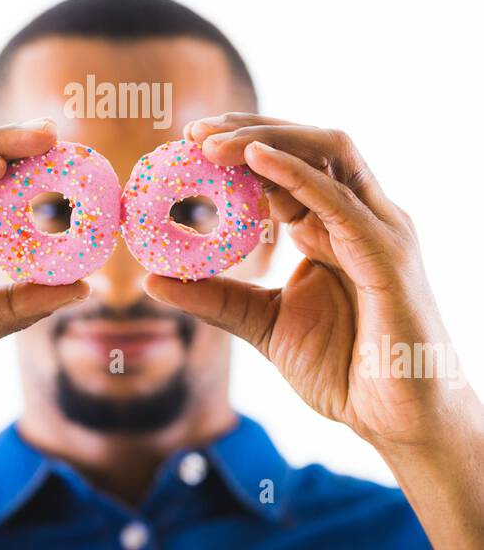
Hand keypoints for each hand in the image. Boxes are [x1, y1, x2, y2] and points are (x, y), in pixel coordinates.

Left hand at [145, 114, 464, 450]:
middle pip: (308, 143)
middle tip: (194, 132)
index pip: (288, 164)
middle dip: (251, 128)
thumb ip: (217, 298)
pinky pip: (339, 199)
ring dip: (268, 138)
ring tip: (214, 143)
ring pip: (328, 151)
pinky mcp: (388, 253)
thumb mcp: (265, 325)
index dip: (240, 145)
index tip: (187, 141)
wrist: (398, 421)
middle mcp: (358, 215)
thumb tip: (151, 280)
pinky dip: (296, 174)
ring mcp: (378, 228)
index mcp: (331, 226)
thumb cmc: (346, 372)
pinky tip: (255, 161)